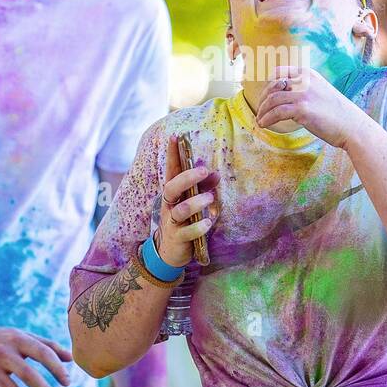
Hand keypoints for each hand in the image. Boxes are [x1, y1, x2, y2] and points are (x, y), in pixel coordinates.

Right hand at [155, 135, 216, 267]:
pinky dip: (199, 227)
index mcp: (174, 192)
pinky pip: (187, 231)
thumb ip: (205, 187)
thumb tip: (216, 174)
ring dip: (195, 203)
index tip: (175, 136)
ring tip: (210, 198)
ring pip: (180, 209)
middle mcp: (170, 204)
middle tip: (203, 170)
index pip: (172, 170)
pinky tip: (208, 223)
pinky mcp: (178, 238)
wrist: (171, 250)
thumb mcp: (194, 201)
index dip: (172, 154)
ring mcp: (172, 221)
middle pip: (172, 187)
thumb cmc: (185, 220)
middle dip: (187, 178)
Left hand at [255, 66, 368, 147]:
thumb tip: (283, 94)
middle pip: (272, 86)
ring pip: (272, 100)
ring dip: (263, 111)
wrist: (352, 126)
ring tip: (260, 120)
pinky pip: (276, 113)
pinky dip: (267, 119)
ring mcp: (303, 94)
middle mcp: (304, 80)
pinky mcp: (302, 109)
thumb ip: (303, 88)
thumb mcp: (320, 91)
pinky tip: (264, 125)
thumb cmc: (336, 113)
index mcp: (308, 73)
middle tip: (260, 111)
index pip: (279, 72)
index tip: (264, 97)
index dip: (268, 84)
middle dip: (263, 99)